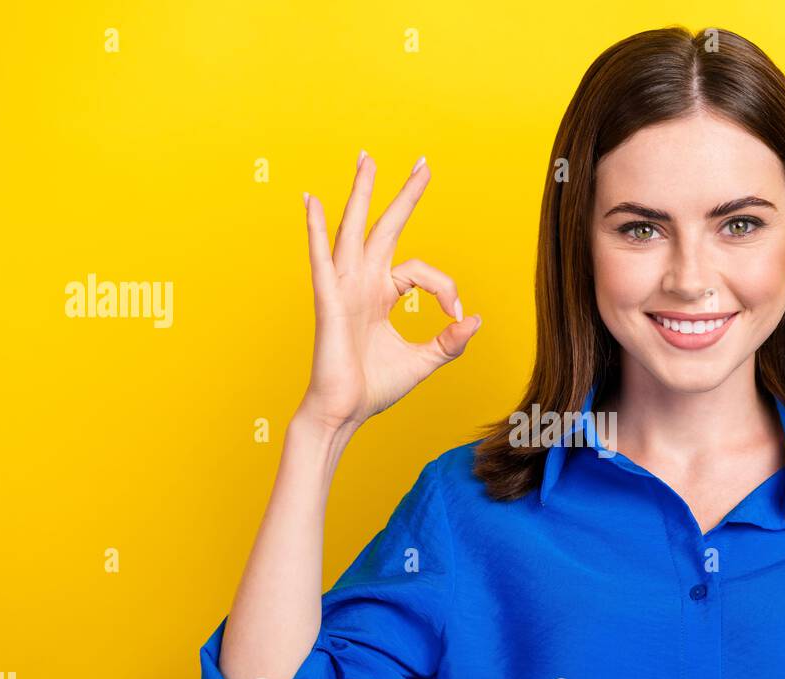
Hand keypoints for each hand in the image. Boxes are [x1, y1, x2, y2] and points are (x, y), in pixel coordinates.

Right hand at [297, 152, 480, 433]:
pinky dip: (315, 230)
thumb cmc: (374, 388)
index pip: (420, 271)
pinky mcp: (328, 300)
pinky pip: (321, 259)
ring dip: (361, 194)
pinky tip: (310, 201)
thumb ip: (450, 341)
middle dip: (404, 195)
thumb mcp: (423, 360)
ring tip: (367, 160)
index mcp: (382, 295)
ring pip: (354, 230)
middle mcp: (363, 284)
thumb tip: (474, 319)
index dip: (445, 286)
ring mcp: (344, 288)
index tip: (456, 313)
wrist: (344, 412)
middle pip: (386, 228)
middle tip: (423, 162)